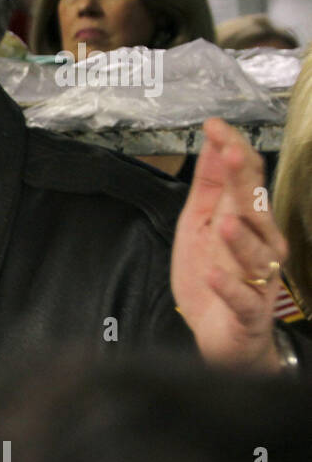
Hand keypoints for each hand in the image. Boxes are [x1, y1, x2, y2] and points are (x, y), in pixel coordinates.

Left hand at [171, 118, 287, 370]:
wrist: (221, 335)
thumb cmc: (213, 273)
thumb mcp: (200, 223)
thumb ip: (209, 186)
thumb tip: (213, 144)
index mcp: (247, 221)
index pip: (246, 180)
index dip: (232, 153)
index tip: (215, 126)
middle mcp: (260, 245)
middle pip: (255, 210)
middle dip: (245, 182)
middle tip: (232, 154)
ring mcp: (257, 279)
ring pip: (256, 254)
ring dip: (240, 238)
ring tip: (224, 222)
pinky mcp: (249, 311)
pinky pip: (242, 298)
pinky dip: (228, 286)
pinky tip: (214, 274)